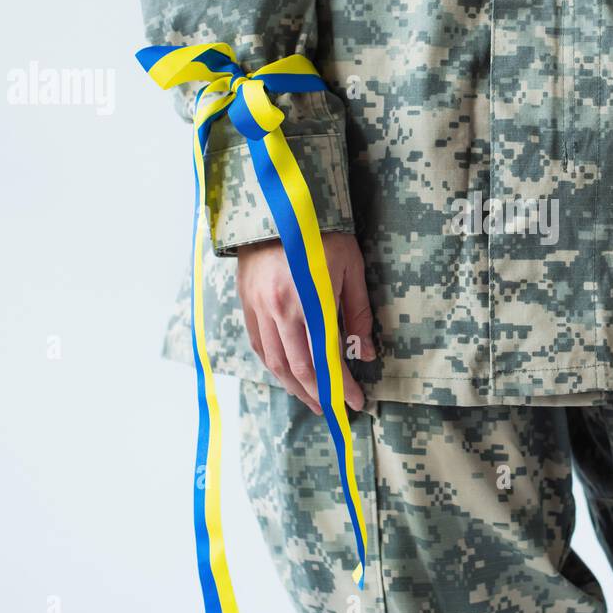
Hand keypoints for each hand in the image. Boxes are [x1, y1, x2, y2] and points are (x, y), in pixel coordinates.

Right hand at [236, 233, 375, 413]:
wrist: (278, 203)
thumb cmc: (323, 233)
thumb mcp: (351, 269)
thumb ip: (357, 313)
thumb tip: (366, 353)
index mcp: (308, 303)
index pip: (326, 360)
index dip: (341, 387)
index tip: (355, 403)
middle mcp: (278, 312)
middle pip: (298, 369)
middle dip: (318, 394)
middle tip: (334, 409)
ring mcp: (258, 308)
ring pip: (274, 362)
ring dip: (294, 386)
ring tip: (312, 399)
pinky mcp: (246, 302)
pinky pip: (258, 345)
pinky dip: (273, 365)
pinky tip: (285, 374)